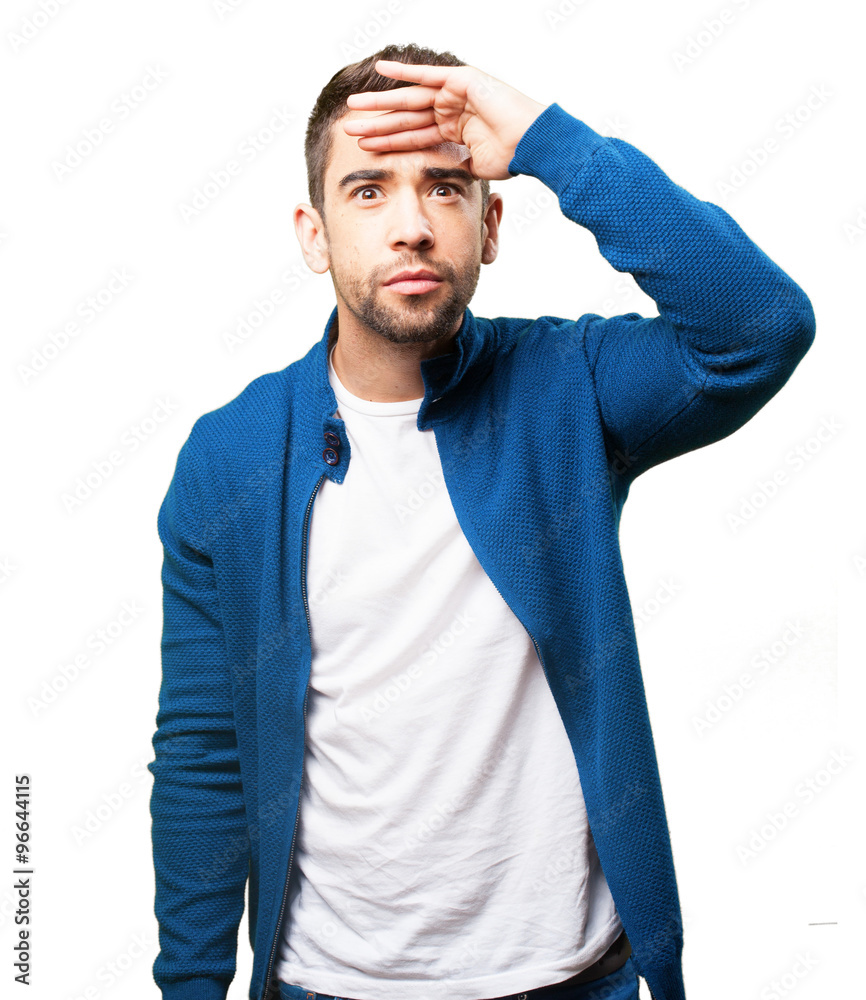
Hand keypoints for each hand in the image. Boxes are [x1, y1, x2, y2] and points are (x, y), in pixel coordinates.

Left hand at [343, 60, 548, 180]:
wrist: (534, 144)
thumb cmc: (513, 157)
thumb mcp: (477, 168)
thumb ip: (459, 167)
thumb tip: (450, 178)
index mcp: (453, 131)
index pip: (413, 136)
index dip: (388, 142)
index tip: (364, 149)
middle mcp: (451, 110)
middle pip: (405, 117)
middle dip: (376, 123)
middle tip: (348, 128)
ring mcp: (455, 94)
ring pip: (409, 99)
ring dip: (381, 103)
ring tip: (353, 107)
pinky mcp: (462, 80)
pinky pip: (428, 75)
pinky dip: (405, 72)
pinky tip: (381, 70)